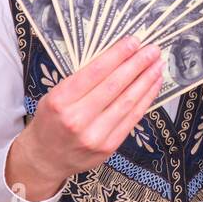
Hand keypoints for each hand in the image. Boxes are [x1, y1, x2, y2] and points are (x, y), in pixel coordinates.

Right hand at [5, 36, 164, 201]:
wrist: (45, 159)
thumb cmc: (51, 121)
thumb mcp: (55, 95)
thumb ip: (82, 81)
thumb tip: (117, 58)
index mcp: (60, 101)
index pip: (94, 72)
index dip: (117, 55)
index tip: (133, 42)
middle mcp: (76, 119)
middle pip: (113, 86)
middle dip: (137, 65)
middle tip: (152, 50)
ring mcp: (94, 135)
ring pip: (127, 102)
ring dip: (146, 81)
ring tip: (158, 65)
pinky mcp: (108, 147)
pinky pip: (132, 118)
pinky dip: (145, 100)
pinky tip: (153, 86)